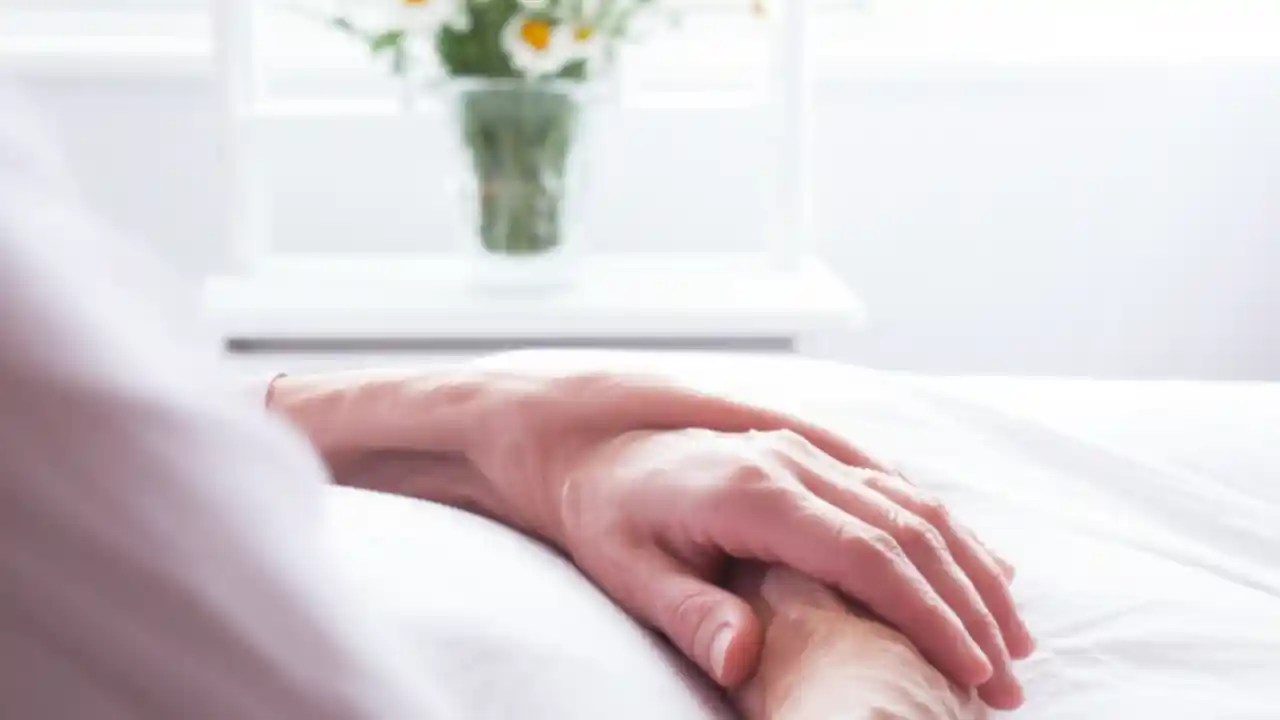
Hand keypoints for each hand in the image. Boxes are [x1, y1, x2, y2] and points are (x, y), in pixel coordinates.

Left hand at [270, 365, 1032, 707]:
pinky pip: (894, 487)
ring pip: (915, 504)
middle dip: (970, 606)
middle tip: (1011, 680)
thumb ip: (689, 612)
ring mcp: (805, 451)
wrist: (582, 439)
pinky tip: (976, 564)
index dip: (930, 616)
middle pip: (911, 532)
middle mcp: (794, 461)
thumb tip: (746, 663)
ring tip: (1014, 634)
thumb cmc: (603, 512)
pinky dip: (945, 530)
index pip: (871, 557)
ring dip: (972, 568)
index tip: (974, 670)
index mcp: (758, 492)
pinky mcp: (807, 453)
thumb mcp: (628, 569)